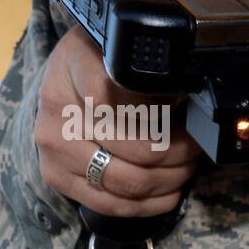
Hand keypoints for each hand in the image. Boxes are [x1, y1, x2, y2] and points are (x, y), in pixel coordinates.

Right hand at [35, 25, 199, 216]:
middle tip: (195, 144)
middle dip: (176, 150)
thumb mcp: (116, 45)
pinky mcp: (56, 176)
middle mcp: (57, 106)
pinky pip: (111, 203)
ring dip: (168, 179)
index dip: (161, 110)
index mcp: (74, 64)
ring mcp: (54, 145)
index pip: (120, 95)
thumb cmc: (96, 63)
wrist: (57, 84)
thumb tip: (187, 91)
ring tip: (185, 166)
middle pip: (132, 145)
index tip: (186, 108)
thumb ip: (144, 64)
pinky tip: (169, 190)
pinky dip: (149, 203)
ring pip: (126, 180)